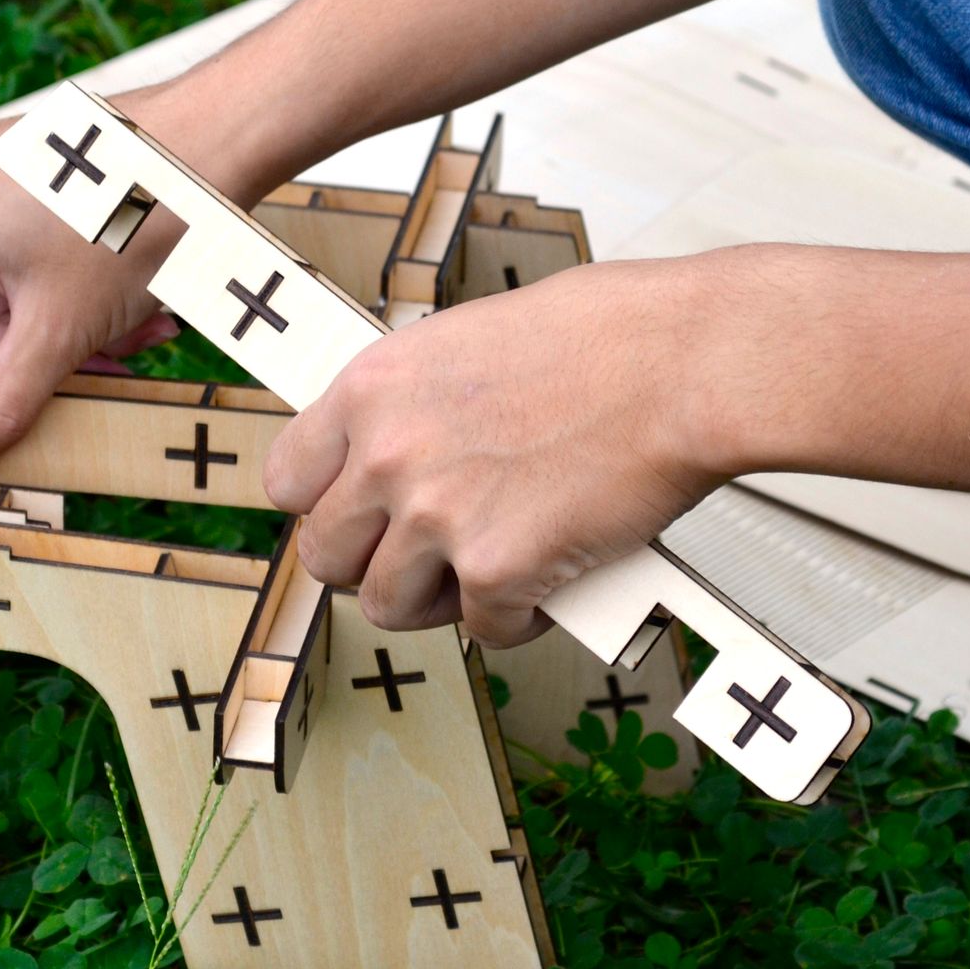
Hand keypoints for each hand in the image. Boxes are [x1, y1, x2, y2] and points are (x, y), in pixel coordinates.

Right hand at [0, 114, 179, 477]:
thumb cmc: (133, 221)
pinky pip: (19, 249)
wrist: (213, 139)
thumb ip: (1, 399)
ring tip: (123, 341)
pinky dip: (62, 289)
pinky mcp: (31, 166)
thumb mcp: (62, 331)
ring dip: (45, 327)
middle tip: (72, 369)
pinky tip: (128, 309)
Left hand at [263, 260, 728, 646]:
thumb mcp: (465, 341)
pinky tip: (549, 577)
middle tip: (423, 555)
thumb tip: (402, 449)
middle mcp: (388, 455)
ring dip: (439, 599)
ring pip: (389, 606)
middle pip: (326, 557)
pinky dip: (518, 615)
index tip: (354, 515)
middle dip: (373, 564)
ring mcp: (437, 517)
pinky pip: (483, 629)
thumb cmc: (605, 339)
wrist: (683, 364)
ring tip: (486, 571)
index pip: (286, 481)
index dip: (323, 507)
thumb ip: (414, 404)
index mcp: (371, 390)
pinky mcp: (496, 570)